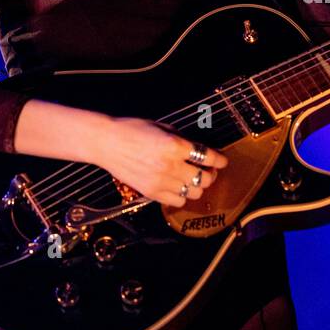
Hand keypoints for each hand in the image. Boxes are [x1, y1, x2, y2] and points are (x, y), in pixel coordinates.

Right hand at [90, 117, 228, 207]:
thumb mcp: (163, 127)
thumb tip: (200, 149)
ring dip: (198, 186)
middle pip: (205, 178)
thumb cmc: (133, 130)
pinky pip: (177, 201)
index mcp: (174, 145)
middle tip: (208, 170)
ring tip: (194, 179)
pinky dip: (182, 196)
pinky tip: (179, 187)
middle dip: (211, 174)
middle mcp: (170, 166)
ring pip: (194, 193)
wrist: (106, 143)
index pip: (208, 157)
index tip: (222, 161)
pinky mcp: (151, 193)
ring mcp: (161, 182)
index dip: (220, 160)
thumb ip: (183, 139)